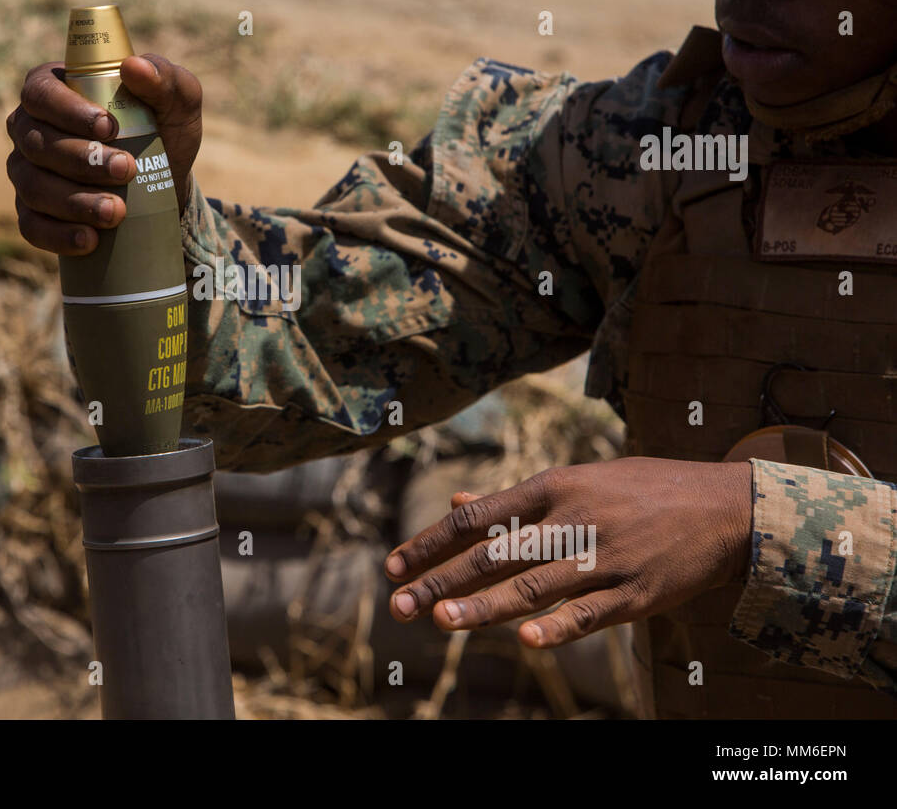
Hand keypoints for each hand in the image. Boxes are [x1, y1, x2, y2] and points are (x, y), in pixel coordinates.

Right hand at [6, 54, 202, 255]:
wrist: (166, 185)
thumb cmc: (163, 131)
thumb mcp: (177, 103)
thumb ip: (166, 78)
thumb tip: (134, 67)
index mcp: (53, 90)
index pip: (41, 93)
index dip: (68, 111)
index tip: (108, 127)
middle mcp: (29, 128)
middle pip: (36, 143)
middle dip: (82, 160)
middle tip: (127, 170)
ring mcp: (26, 172)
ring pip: (33, 186)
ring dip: (75, 201)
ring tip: (117, 212)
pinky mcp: (33, 212)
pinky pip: (31, 226)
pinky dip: (59, 235)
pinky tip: (90, 240)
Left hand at [384, 457, 753, 647]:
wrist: (725, 506)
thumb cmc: (643, 490)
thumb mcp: (579, 478)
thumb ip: (517, 498)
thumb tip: (459, 500)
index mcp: (553, 486)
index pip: (477, 517)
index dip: (431, 542)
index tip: (393, 565)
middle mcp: (572, 519)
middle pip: (494, 552)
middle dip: (441, 579)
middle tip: (399, 603)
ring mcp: (604, 558)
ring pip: (534, 585)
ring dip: (485, 605)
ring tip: (442, 620)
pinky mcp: (635, 593)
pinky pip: (591, 613)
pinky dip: (560, 626)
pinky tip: (528, 641)